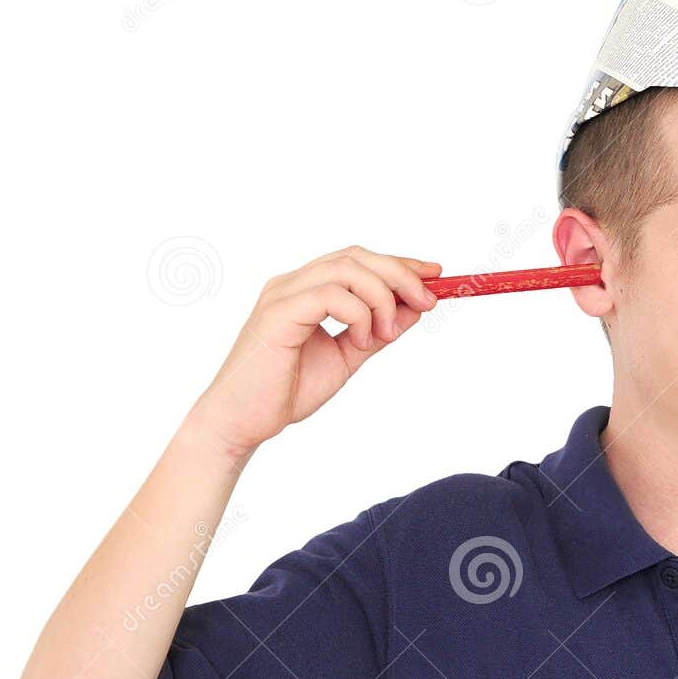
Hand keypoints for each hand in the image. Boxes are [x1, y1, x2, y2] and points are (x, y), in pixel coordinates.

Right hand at [187, 246, 440, 459]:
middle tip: (427, 302)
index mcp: (306, 290)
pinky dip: (358, 314)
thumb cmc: (284, 391)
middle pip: (357, 256)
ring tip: (385, 333)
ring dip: (381, 298)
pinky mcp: (278, 314)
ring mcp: (283, 295)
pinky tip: (360, 340)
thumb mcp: (346, 358)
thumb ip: (376, 333)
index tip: (435, 276)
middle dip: (400, 275)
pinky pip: (330, 295)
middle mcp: (293, 284)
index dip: (399, 263)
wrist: (242, 422)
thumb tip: (413, 311)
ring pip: (347, 269)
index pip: (358, 260)